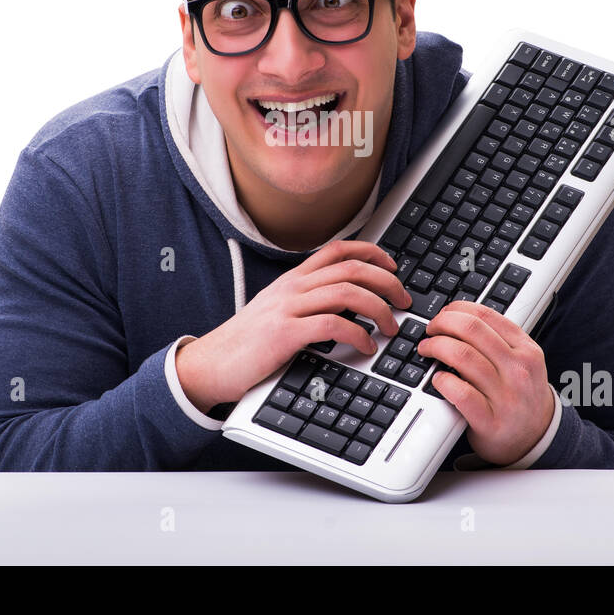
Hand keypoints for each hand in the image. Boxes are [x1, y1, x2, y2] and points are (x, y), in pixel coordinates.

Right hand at [176, 240, 411, 412]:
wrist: (210, 364)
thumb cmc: (246, 343)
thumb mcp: (276, 310)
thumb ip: (306, 302)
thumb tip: (347, 307)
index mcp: (292, 279)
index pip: (338, 250)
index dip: (371, 253)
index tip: (393, 267)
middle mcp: (292, 287)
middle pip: (351, 269)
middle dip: (386, 282)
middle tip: (403, 301)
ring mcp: (287, 308)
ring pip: (347, 292)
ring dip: (378, 309)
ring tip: (390, 328)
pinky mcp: (285, 333)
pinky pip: (333, 324)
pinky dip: (358, 334)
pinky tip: (366, 347)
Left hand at [417, 301, 556, 465]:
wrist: (537, 438)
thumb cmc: (522, 395)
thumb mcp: (523, 361)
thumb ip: (499, 339)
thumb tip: (459, 317)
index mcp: (526, 349)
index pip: (486, 315)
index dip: (457, 309)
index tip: (444, 314)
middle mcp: (518, 370)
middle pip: (471, 329)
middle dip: (442, 323)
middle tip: (431, 330)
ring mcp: (505, 396)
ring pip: (462, 356)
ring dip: (436, 347)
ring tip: (427, 350)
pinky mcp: (490, 421)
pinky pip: (460, 393)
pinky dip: (442, 381)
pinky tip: (438, 378)